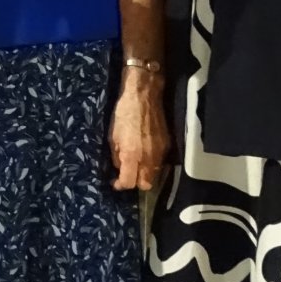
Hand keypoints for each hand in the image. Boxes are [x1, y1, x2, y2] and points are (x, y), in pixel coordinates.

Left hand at [108, 71, 168, 191]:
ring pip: (155, 175)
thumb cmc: (123, 113)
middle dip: (136, 183)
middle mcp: (148, 158)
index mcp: (131, 155)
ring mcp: (160, 152)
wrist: (144, 96)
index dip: (121, 185)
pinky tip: (145, 155)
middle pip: (146, 184)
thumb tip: (119, 167)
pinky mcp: (168, 145)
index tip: (115, 182)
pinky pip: (161, 163)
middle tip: (127, 175)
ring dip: (145, 174)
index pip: (129, 182)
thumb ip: (116, 156)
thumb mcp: (112, 136)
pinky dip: (152, 164)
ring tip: (136, 165)